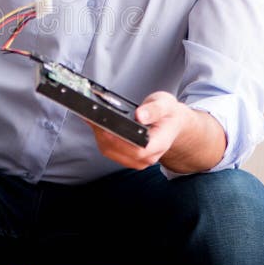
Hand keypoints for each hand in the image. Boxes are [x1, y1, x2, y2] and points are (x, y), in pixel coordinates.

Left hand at [89, 91, 226, 173]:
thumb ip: (154, 109)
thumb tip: (140, 115)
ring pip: (109, 151)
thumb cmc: (168, 114)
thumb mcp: (166, 104)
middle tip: (93, 116)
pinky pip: (109, 149)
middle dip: (102, 133)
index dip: (118, 140)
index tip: (105, 126)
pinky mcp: (127, 157)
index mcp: (159, 144)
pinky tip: (97, 124)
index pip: (136, 149)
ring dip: (99, 135)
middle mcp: (147, 156)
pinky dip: (100, 136)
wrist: (171, 124)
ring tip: (93, 117)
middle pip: (117, 150)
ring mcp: (136, 159)